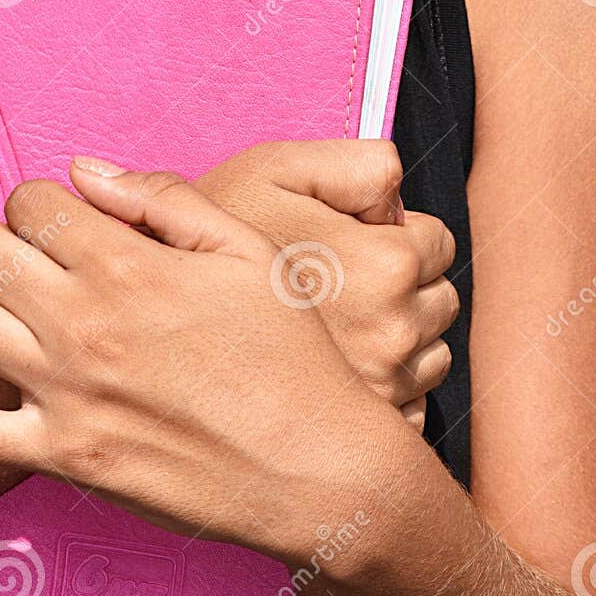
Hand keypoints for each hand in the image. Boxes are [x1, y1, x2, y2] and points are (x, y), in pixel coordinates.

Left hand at [0, 163, 408, 565]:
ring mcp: (61, 392)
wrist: (317, 467)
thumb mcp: (245, 251)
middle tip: (17, 253)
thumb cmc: (291, 354)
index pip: (34, 202)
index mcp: (125, 262)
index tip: (54, 217)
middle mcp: (80, 321)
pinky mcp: (57, 455)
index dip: (36, 201)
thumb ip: (161, 199)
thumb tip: (82, 169)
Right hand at [196, 141, 457, 428]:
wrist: (155, 322)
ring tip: (334, 325)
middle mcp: (392, 333)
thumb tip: (397, 188)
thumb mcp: (274, 168)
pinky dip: (385, 390)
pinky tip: (332, 369)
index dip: (392, 231)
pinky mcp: (364, 431)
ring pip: (430, 356)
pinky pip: (411, 406)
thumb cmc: (214, 238)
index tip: (350, 238)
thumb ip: (353, 163)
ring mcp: (381, 391)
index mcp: (383, 263)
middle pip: (440, 300)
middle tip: (338, 281)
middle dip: (402, 285)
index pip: (438, 241)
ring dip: (398, 339)